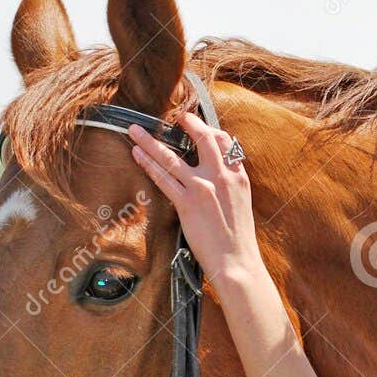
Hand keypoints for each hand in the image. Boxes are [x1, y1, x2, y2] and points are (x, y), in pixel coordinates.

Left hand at [127, 110, 262, 283]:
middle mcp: (221, 176)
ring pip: (172, 157)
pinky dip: (147, 164)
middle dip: (187, 123)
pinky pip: (162, 178)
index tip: (196, 124)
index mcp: (238, 175)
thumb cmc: (238, 238)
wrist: (236, 261)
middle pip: (202, 139)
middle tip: (175, 115)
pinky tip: (136, 154)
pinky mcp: (186, 203)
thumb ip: (229, 183)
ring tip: (135, 130)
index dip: (209, 129)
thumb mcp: (241, 202)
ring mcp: (202, 188)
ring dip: (150, 140)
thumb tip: (215, 172)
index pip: (224, 141)